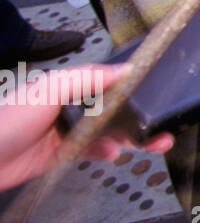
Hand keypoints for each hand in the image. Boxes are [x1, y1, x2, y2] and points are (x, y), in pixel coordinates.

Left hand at [0, 64, 173, 191]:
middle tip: (161, 123)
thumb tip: (123, 69)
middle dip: (139, 115)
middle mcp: (70, 107)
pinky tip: (115, 153)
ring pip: (109, 131)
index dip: (133, 86)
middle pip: (114, 108)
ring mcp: (68, 131)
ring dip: (130, 137)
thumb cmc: (4, 122)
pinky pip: (94, 151)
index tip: (155, 90)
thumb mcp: (49, 89)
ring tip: (150, 142)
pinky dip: (108, 152)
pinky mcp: (63, 153)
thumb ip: (86, 77)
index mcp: (68, 85)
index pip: (108, 81)